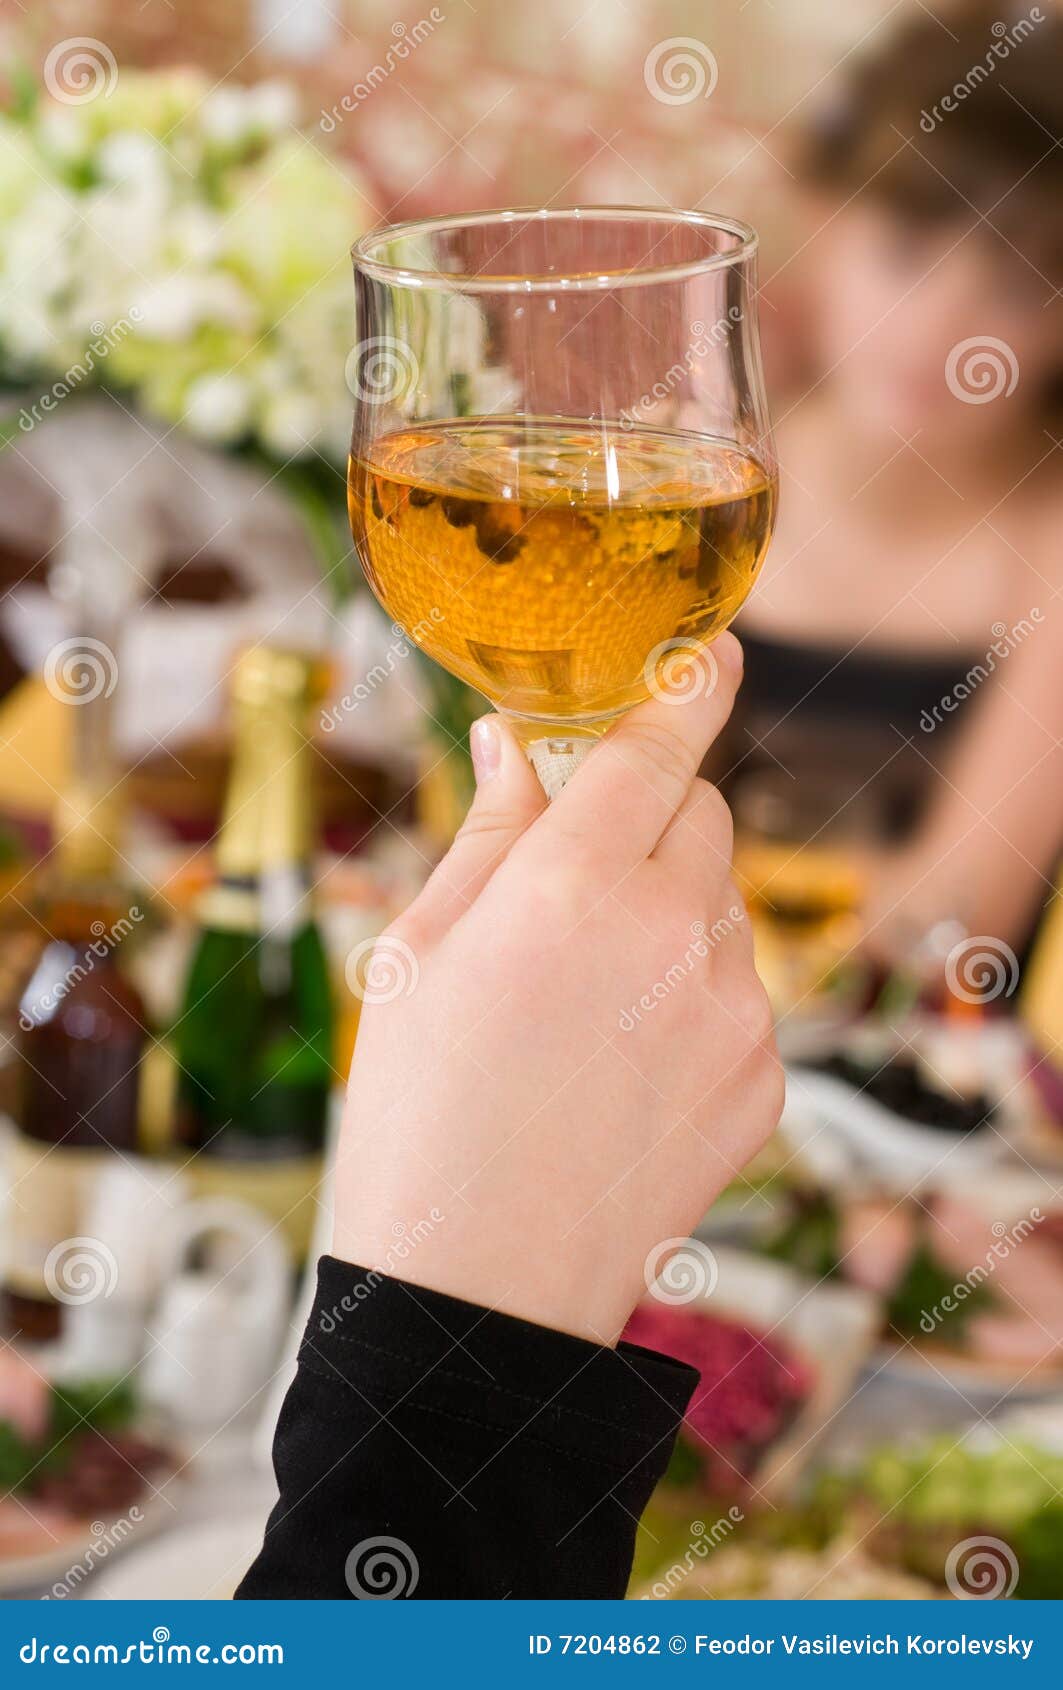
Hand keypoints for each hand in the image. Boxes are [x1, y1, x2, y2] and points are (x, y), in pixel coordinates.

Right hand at [333, 634, 782, 1344]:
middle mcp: (675, 933)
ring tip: (587, 1006)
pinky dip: (697, 998)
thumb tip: (514, 741)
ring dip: (673, 916)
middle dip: (652, 819)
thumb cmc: (419, 1116)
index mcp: (573, 887)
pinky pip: (742, 992)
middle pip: (704, 815)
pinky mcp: (767, 1077)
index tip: (711, 652)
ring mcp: (736, 1010)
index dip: (692, 684)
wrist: (480, 1294)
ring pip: (724, 907)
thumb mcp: (418, 955)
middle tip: (578, 880)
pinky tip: (625, 1066)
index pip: (660, 744)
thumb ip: (488, 831)